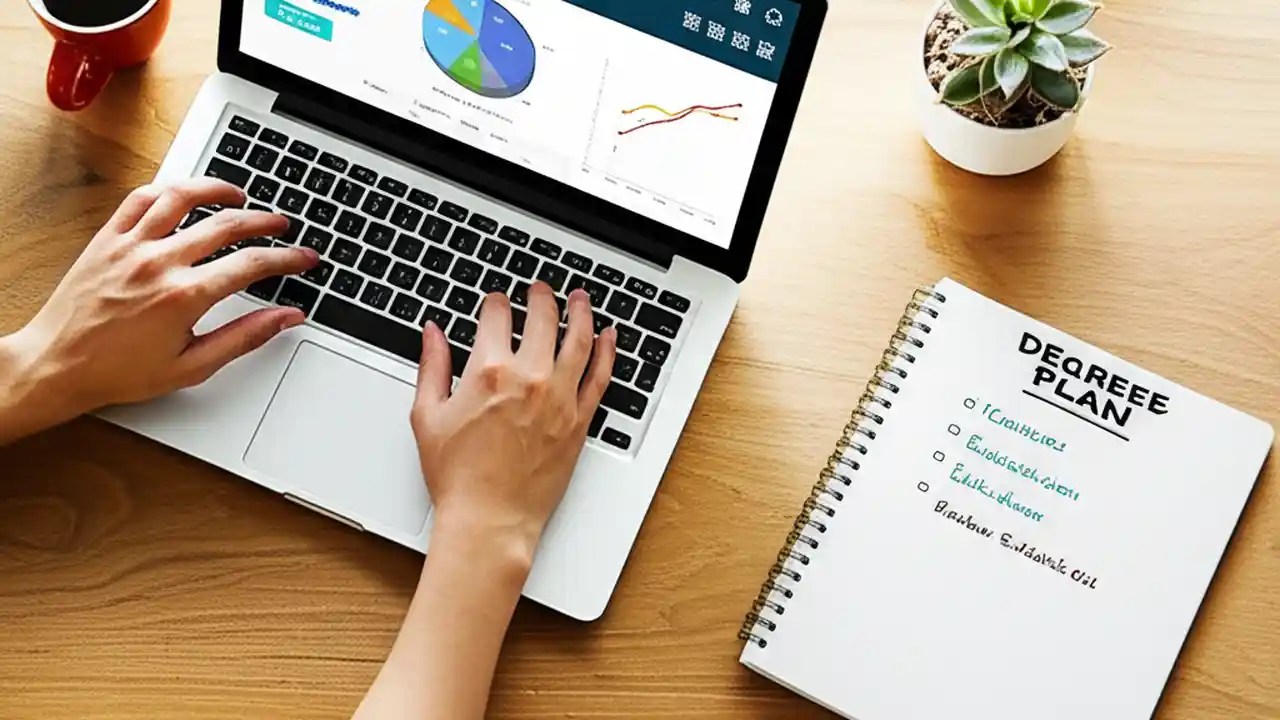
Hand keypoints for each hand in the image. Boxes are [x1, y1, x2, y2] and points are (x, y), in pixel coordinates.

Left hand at [0, 178, 318, 437]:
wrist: (56, 366)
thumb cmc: (119, 372)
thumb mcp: (192, 367)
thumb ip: (245, 337)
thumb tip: (286, 318)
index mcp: (184, 297)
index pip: (251, 265)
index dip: (287, 259)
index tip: (304, 258)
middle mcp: (159, 264)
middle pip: (226, 225)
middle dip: (264, 222)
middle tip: (282, 225)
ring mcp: (131, 246)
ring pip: (184, 198)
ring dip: (218, 191)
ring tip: (239, 196)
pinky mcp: (107, 239)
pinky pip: (141, 199)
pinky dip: (169, 189)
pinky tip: (185, 194)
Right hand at [411, 283, 616, 556]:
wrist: (489, 520)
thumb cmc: (457, 477)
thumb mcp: (428, 416)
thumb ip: (432, 367)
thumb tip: (433, 334)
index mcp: (488, 372)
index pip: (496, 316)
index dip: (495, 302)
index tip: (496, 301)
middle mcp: (528, 378)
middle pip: (542, 317)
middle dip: (540, 296)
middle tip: (539, 289)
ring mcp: (559, 399)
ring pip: (578, 339)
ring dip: (580, 311)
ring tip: (578, 297)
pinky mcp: (579, 421)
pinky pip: (600, 376)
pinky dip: (608, 351)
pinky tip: (609, 336)